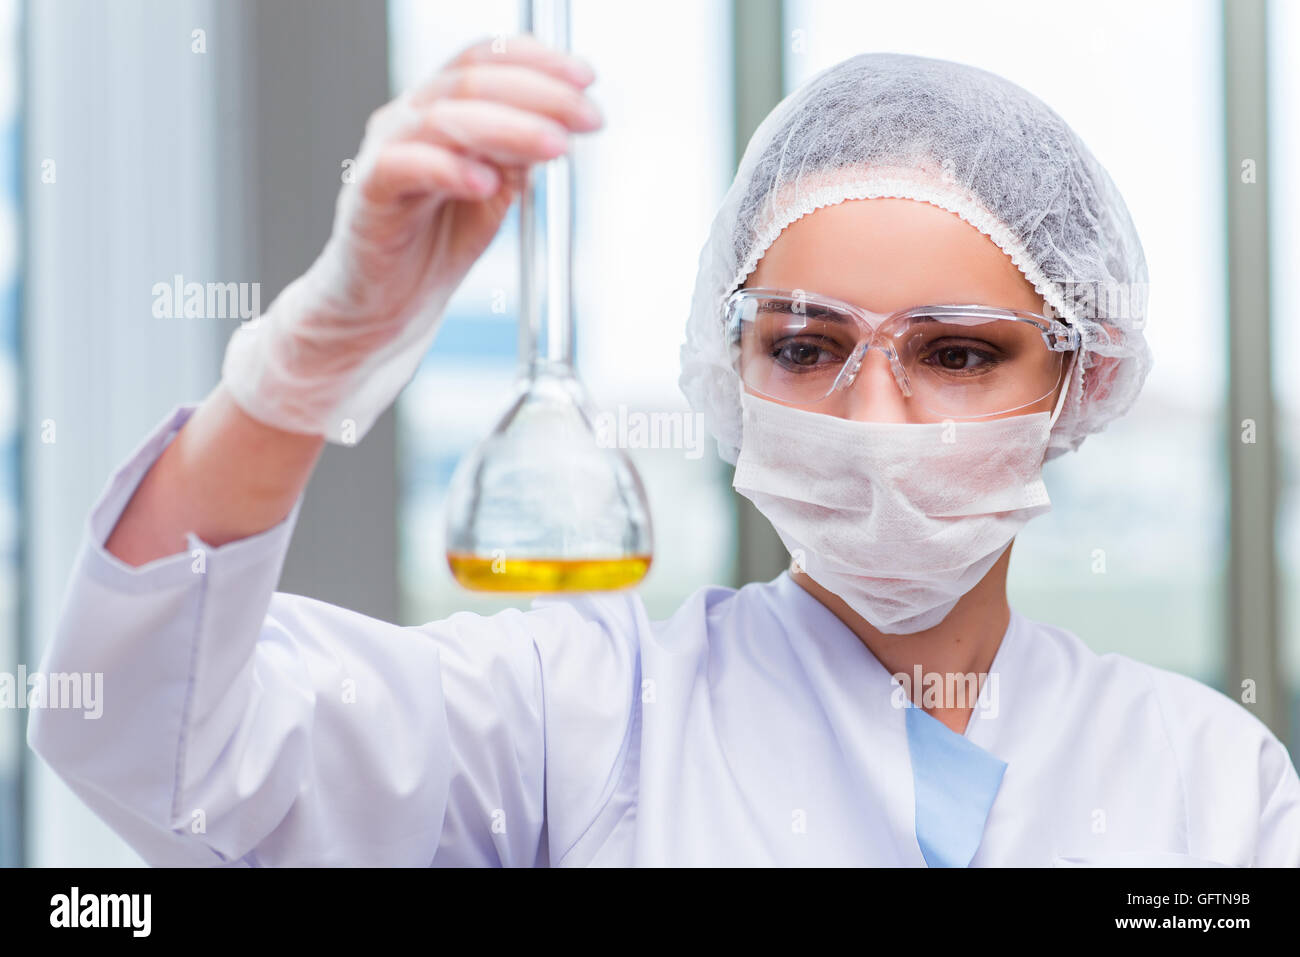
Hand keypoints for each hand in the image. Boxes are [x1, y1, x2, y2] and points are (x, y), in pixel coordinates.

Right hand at [220, 33, 601, 442]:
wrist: (387, 306)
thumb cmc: (436, 244)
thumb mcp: (496, 190)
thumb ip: (520, 154)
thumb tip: (562, 122)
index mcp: (442, 108)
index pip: (486, 59)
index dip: (539, 61)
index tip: (587, 80)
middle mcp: (409, 117)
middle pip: (473, 81)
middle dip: (541, 95)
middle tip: (586, 117)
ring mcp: (385, 151)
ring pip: (444, 118)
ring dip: (509, 128)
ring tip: (555, 147)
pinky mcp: (368, 193)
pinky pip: (403, 166)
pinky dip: (448, 169)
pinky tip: (486, 183)